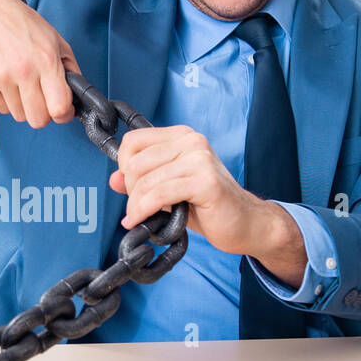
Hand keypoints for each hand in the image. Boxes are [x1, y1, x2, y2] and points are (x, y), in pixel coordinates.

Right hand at [0, 0, 79, 127]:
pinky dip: (6, 100)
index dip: (64, 113)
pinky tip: (6, 80)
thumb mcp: (54, 38)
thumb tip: (77, 95)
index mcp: (46, 59)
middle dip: (43, 113)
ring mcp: (0, 78)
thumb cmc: (19, 22)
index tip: (63, 109)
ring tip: (20, 83)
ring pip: (19, 116)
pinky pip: (1, 109)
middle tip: (41, 98)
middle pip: (38, 120)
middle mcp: (23, 70)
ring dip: (23, 105)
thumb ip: (70, 68)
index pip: (59, 108)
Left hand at [109, 125, 307, 286]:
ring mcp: (200, 159)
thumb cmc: (209, 206)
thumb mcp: (170, 191)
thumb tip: (113, 179)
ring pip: (146, 180)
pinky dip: (144, 210)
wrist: (247, 223)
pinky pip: (160, 194)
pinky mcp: (205, 181)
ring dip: (136, 206)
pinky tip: (142, 222)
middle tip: (136, 210)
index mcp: (182, 137)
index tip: (129, 187)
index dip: (123, 166)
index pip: (133, 140)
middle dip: (129, 191)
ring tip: (139, 219)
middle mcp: (192, 142)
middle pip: (136, 162)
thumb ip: (144, 181)